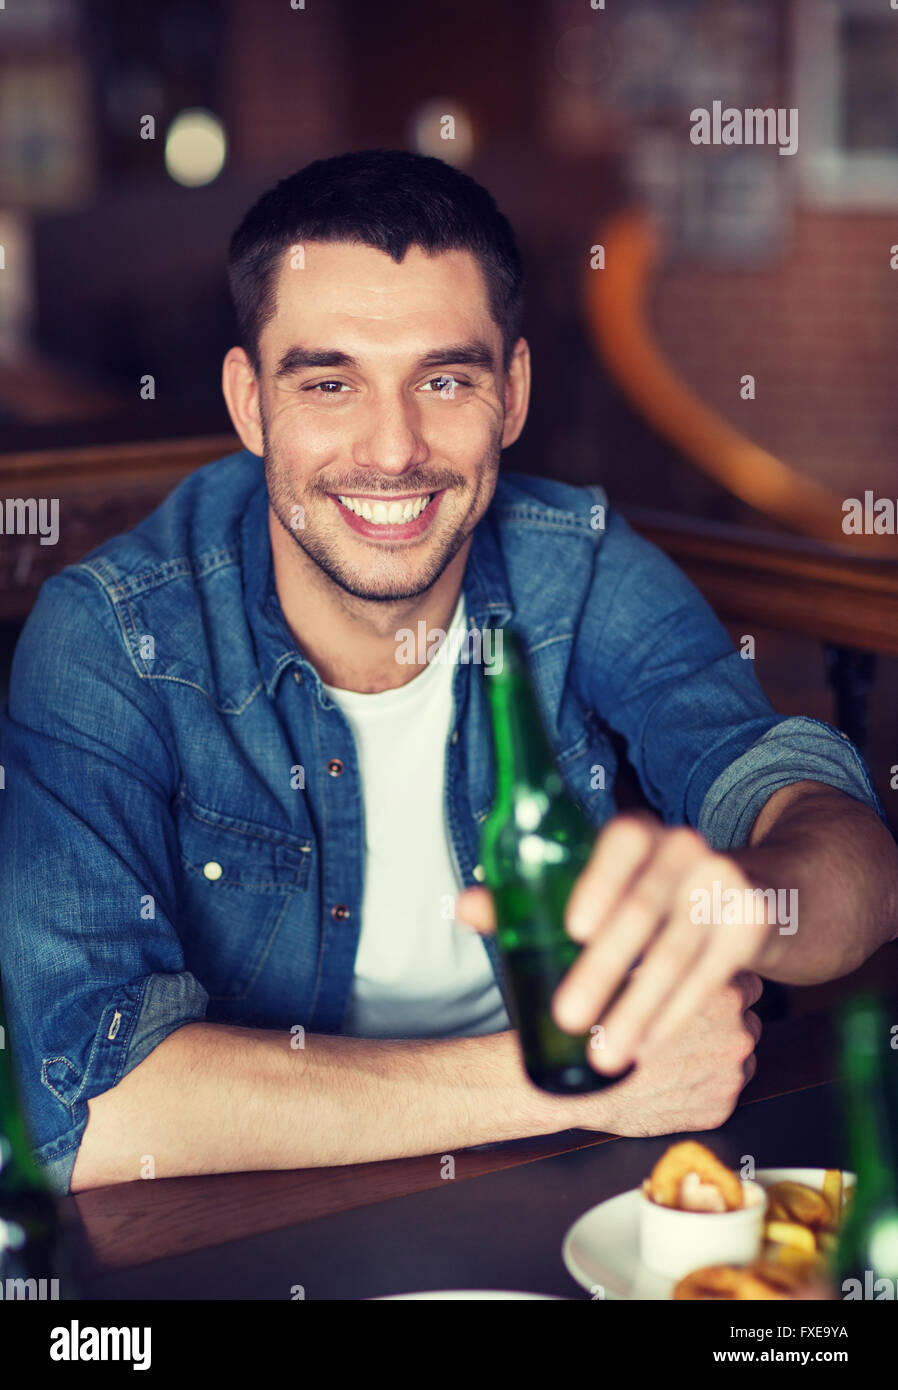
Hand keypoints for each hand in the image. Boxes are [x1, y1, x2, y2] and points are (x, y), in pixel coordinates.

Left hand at [457, 812, 774, 1074]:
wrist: (749, 889)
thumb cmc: (642, 893)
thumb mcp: (596, 886)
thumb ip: (527, 896)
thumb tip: (465, 906)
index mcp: (639, 834)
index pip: (621, 846)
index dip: (600, 883)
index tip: (573, 928)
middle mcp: (685, 850)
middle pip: (644, 911)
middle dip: (606, 970)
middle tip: (568, 1017)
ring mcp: (723, 888)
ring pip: (677, 953)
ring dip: (640, 1009)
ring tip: (604, 1056)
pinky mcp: (750, 927)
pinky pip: (710, 979)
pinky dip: (675, 1017)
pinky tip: (647, 1048)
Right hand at [576, 974, 761, 1136]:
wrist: (591, 1085)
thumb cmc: (610, 1025)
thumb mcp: (642, 974)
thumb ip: (676, 963)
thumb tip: (685, 945)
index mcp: (724, 994)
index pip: (748, 984)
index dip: (725, 989)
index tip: (706, 995)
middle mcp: (738, 1033)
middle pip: (747, 1020)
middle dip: (725, 1024)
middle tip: (690, 1029)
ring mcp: (732, 1073)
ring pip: (739, 1056)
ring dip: (719, 1054)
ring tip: (680, 1055)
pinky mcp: (722, 1106)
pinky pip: (724, 1089)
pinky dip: (707, 1085)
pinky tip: (677, 1079)